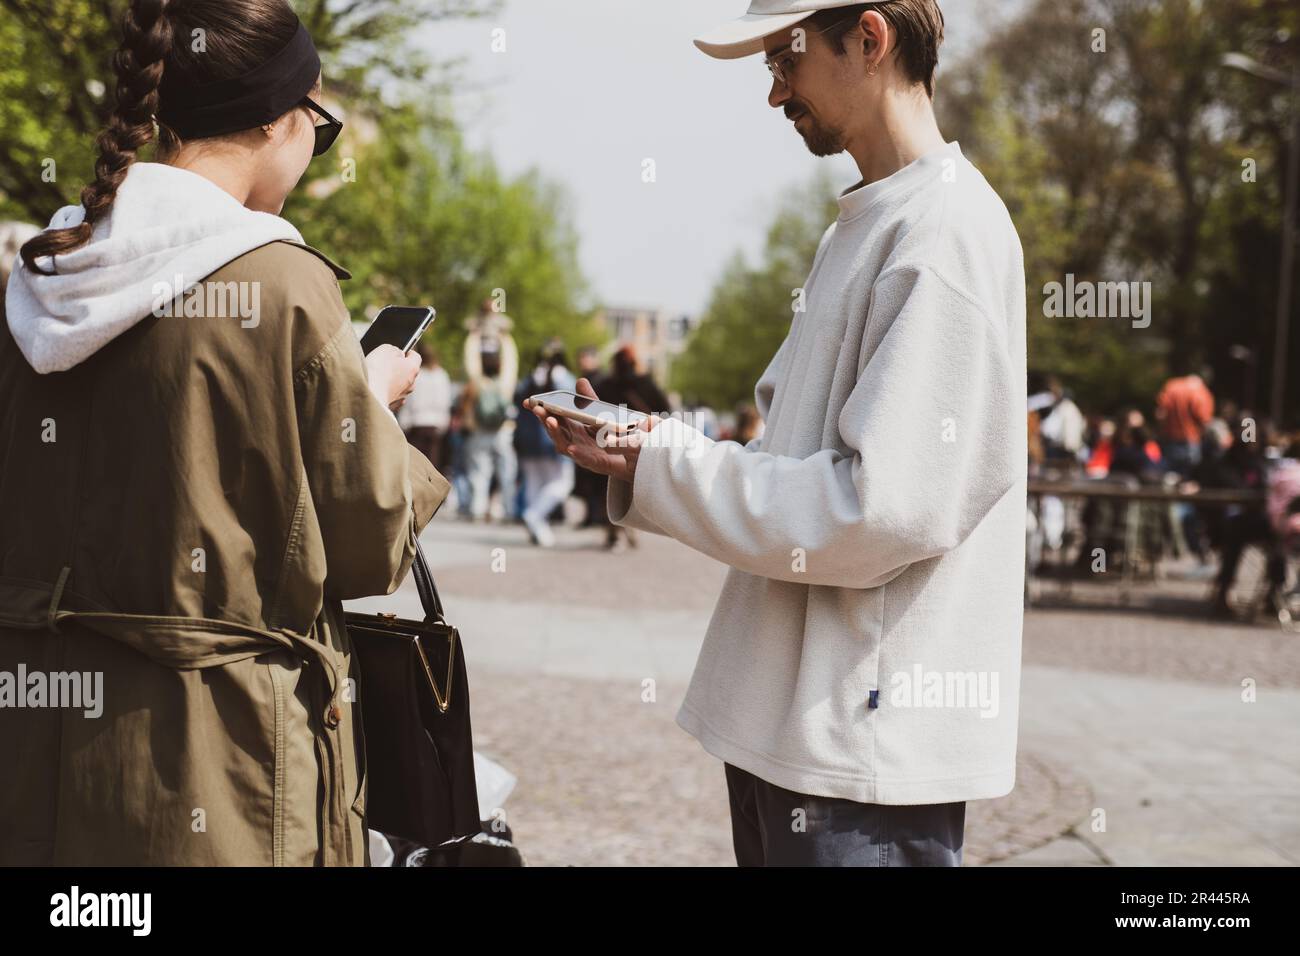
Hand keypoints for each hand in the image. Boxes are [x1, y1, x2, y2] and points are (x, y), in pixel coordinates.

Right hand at [364, 344, 420, 410]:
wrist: (370, 394)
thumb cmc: (379, 370)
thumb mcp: (387, 349)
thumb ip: (394, 349)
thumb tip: (396, 353)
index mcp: (412, 368)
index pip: (416, 357)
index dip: (407, 352)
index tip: (400, 351)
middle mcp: (411, 384)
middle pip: (407, 372)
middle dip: (398, 367)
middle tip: (385, 363)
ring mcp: (402, 396)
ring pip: (399, 385)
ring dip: (391, 381)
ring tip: (378, 376)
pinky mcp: (391, 405)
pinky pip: (391, 396)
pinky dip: (385, 392)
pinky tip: (378, 388)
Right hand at [530, 377, 658, 482]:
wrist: (629, 458)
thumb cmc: (609, 436)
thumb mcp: (598, 415)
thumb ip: (589, 400)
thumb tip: (580, 380)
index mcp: (571, 428)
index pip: (552, 417)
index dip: (540, 410)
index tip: (527, 401)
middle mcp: (572, 441)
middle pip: (554, 430)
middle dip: (544, 419)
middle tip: (538, 409)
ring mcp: (580, 454)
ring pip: (564, 444)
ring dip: (555, 433)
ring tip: (550, 421)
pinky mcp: (594, 464)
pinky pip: (584, 459)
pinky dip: (576, 454)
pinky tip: (571, 447)